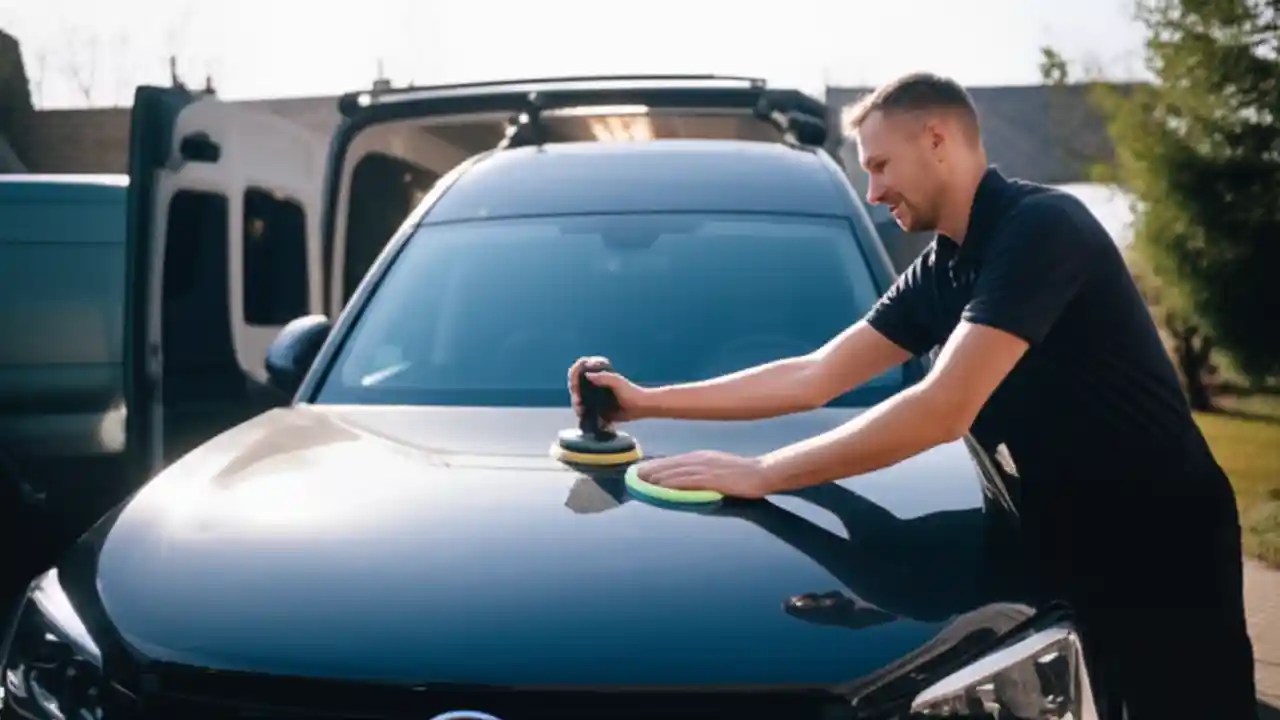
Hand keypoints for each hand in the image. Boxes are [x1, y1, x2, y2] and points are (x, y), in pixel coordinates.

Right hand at [567, 356, 649, 424]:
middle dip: (575, 394)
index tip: (575, 383)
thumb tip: (587, 375)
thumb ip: (604, 377)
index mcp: (597, 375)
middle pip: (576, 387)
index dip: (574, 375)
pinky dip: (583, 415)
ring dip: (577, 405)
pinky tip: (584, 416)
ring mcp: (595, 398)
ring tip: (581, 411)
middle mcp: (594, 385)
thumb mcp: (617, 382)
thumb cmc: (631, 391)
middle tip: (578, 401)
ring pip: (579, 400)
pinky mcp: (597, 410)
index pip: (579, 371)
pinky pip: (586, 412)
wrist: (640, 407)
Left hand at [634, 451, 773, 498]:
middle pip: (670, 464)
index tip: (640, 470)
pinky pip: (687, 481)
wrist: (762, 473)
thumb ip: (702, 474)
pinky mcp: (711, 478)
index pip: (673, 461)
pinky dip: (671, 483)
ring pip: (675, 471)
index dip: (655, 465)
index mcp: (702, 456)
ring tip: (640, 481)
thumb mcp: (719, 468)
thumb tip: (686, 484)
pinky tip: (660, 486)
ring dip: (656, 476)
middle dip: (650, 470)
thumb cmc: (743, 474)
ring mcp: (705, 468)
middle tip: (633, 475)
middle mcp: (700, 459)